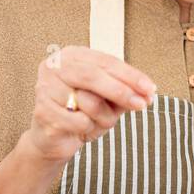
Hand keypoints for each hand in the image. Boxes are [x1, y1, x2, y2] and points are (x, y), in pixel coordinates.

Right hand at [24, 45, 156, 168]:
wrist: (54, 137)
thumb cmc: (81, 112)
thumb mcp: (108, 98)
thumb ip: (125, 90)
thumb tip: (147, 93)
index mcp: (73, 55)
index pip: (106, 61)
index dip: (130, 75)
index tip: (150, 88)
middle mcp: (55, 67)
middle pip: (93, 75)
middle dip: (121, 91)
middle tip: (141, 104)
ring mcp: (45, 88)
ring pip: (89, 102)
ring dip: (104, 117)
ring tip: (99, 122)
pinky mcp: (43, 112)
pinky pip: (80, 121)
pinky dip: (89, 129)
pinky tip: (82, 128)